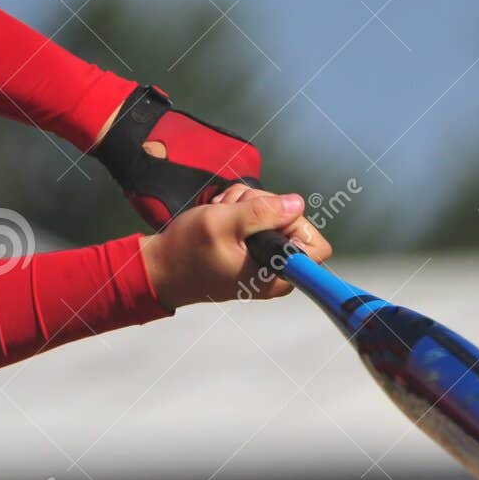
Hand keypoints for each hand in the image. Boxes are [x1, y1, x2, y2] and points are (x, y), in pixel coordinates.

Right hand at [139, 190, 331, 307]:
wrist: (161, 266)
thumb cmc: (186, 252)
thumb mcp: (224, 224)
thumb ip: (262, 212)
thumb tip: (296, 204)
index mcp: (276, 275)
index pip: (317, 248)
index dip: (298, 225)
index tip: (270, 222)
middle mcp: (276, 269)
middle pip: (295, 222)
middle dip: (266, 207)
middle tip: (236, 211)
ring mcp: (265, 257)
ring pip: (276, 213)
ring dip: (249, 204)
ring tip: (224, 214)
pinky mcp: (254, 246)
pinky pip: (260, 216)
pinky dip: (241, 208)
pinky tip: (223, 214)